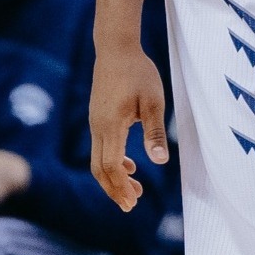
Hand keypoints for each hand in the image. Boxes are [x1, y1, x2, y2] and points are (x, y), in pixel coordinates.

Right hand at [90, 42, 169, 211]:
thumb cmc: (138, 73)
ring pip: (98, 159)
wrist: (116, 49)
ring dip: (114, 177)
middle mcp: (98, 127)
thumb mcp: (154, 102)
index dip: (120, 186)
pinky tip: (129, 166)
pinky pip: (100, 147)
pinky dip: (112, 162)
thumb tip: (160, 161)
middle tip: (131, 206)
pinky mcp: (97, 118)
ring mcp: (95, 122)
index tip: (132, 202)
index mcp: (111, 125)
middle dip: (114, 189)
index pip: (110, 165)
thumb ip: (154, 132)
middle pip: (99, 168)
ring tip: (134, 190)